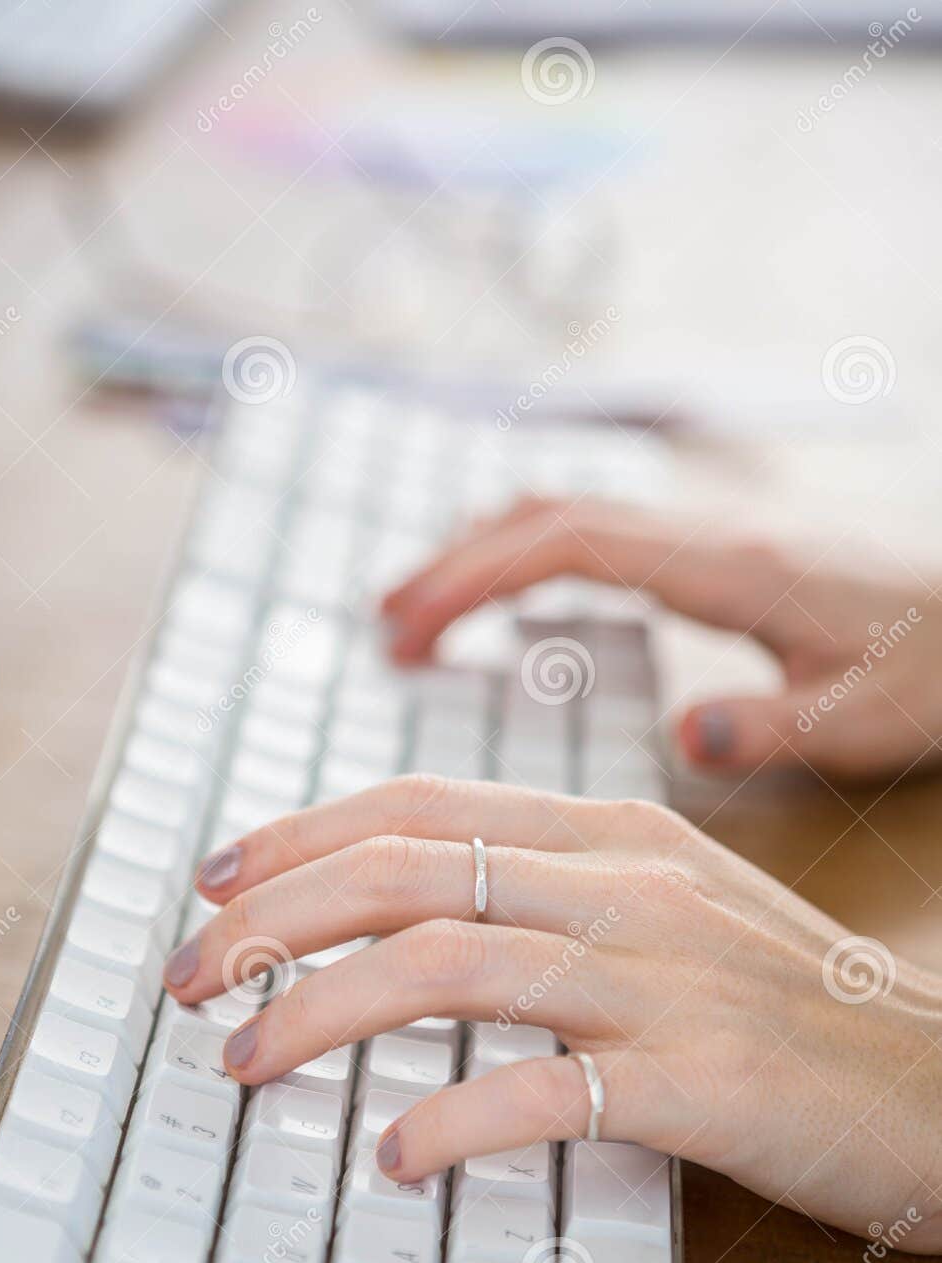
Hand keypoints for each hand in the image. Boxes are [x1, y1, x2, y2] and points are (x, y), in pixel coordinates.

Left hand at [164, 776, 941, 1252]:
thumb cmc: (798, 1005)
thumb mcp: (677, 907)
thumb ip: (558, 889)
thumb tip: (416, 909)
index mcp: (614, 835)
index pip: (422, 809)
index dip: (300, 837)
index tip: (217, 881)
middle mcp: (627, 887)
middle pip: (407, 873)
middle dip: (271, 922)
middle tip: (188, 978)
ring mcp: (662, 980)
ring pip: (448, 964)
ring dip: (318, 1013)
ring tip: (241, 1065)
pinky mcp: (698, 1082)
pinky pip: (543, 1092)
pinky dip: (449, 1124)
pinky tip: (392, 1157)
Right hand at [381, 499, 936, 779]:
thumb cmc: (937, 662)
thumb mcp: (864, 715)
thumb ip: (774, 725)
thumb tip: (684, 739)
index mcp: (727, 565)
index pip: (567, 541)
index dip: (473, 576)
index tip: (408, 628)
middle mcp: (709, 532)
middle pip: (549, 513)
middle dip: (455, 562)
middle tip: (387, 626)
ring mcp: (713, 533)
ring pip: (573, 511)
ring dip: (490, 550)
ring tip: (426, 611)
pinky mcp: (723, 551)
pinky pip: (604, 533)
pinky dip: (539, 556)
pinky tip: (522, 599)